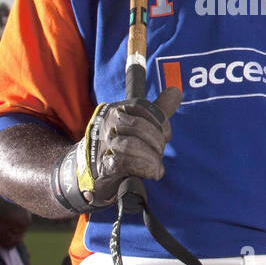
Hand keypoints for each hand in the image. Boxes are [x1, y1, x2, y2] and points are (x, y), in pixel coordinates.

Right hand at [50, 87, 181, 212]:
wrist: (90, 171)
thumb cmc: (120, 145)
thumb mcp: (140, 123)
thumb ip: (159, 109)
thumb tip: (176, 91)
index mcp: (117, 110)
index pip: (142, 107)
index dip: (160, 122)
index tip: (166, 136)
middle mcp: (108, 123)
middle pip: (139, 126)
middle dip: (157, 141)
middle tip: (160, 153)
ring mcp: (103, 144)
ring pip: (132, 144)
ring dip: (152, 157)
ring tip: (157, 165)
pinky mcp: (103, 165)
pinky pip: (125, 163)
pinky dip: (145, 168)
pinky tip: (153, 173)